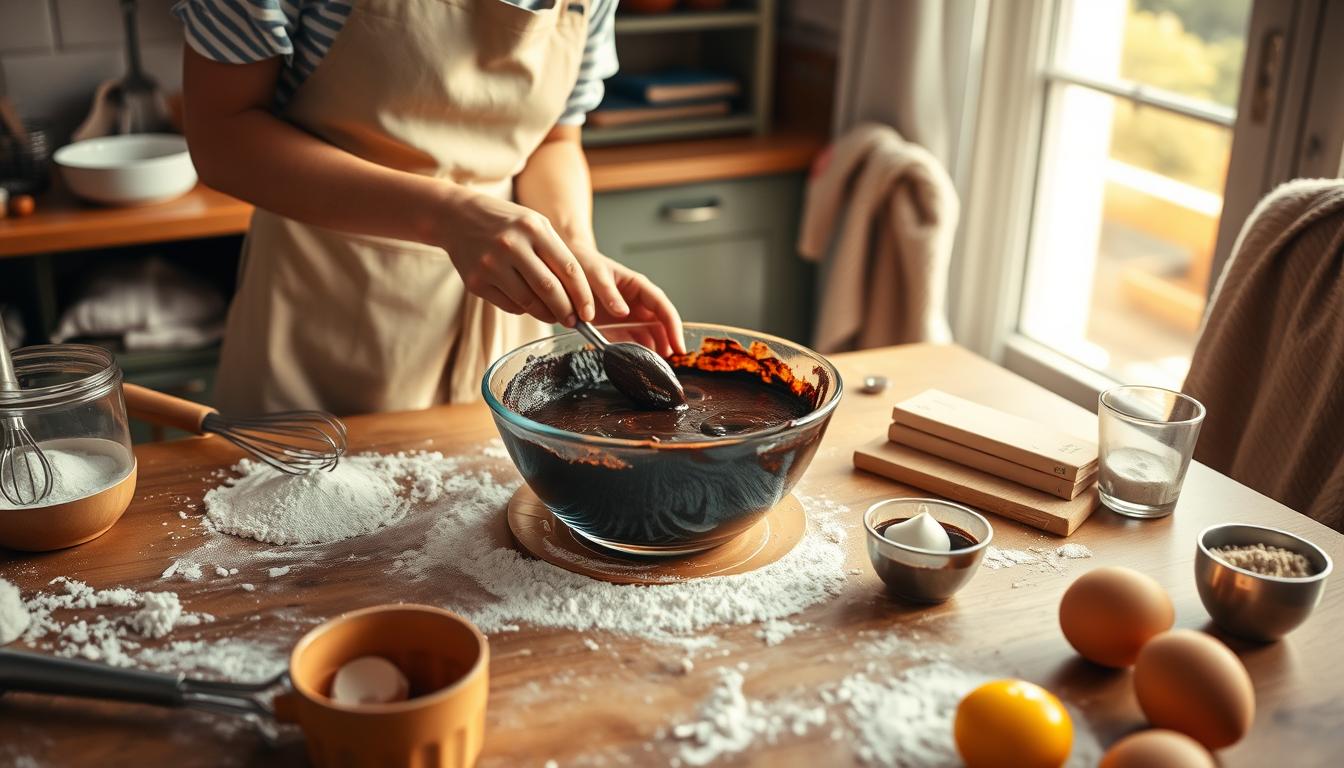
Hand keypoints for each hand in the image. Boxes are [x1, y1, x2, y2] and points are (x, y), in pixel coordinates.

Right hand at [434, 189, 594, 323]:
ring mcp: (490, 265)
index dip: (583, 296)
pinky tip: (528, 304)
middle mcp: (511, 245)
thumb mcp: (535, 225)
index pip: (568, 269)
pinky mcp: (475, 282)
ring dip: (546, 314)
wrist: (456, 217)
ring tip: (555, 316)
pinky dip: (524, 309)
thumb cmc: (506, 223)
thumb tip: (578, 295)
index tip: (589, 313)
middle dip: (567, 311)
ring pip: (528, 302)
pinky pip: (509, 305)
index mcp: (533, 228)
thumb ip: (557, 254)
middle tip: (575, 322)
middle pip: (549, 290)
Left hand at [570, 244, 685, 355]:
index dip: (673, 328)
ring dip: (651, 353)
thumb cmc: (584, 265)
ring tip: (651, 370)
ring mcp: (627, 318)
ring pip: (647, 338)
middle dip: (666, 345)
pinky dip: (632, 355)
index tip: (678, 347)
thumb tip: (624, 312)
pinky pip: (628, 343)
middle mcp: (637, 304)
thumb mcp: (595, 274)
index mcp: (639, 287)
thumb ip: (608, 292)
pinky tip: (634, 366)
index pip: (663, 308)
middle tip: (666, 366)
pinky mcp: (614, 329)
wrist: (566, 271)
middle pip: (659, 327)